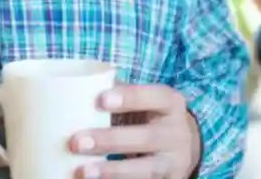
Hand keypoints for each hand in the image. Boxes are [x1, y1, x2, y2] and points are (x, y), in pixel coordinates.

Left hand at [70, 85, 201, 178]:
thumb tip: (76, 89)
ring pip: (144, 169)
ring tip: (83, 171)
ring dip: (112, 171)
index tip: (100, 100)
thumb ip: (119, 95)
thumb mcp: (145, 102)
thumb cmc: (150, 117)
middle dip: (110, 140)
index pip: (154, 97)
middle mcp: (176, 134)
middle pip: (146, 137)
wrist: (183, 148)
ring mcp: (173, 162)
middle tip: (77, 142)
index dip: (129, 98)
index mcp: (170, 104)